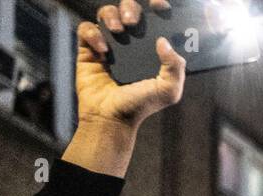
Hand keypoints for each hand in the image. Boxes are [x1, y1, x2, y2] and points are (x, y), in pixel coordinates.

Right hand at [77, 2, 186, 128]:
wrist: (111, 117)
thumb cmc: (140, 106)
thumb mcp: (167, 91)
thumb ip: (175, 68)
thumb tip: (164, 42)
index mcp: (151, 48)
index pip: (155, 20)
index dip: (158, 7)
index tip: (160, 4)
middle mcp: (131, 43)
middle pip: (129, 9)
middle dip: (131, 7)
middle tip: (133, 22)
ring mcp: (109, 44)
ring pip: (107, 13)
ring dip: (112, 16)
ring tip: (118, 31)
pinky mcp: (88, 49)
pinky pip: (87, 28)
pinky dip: (93, 33)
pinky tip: (102, 49)